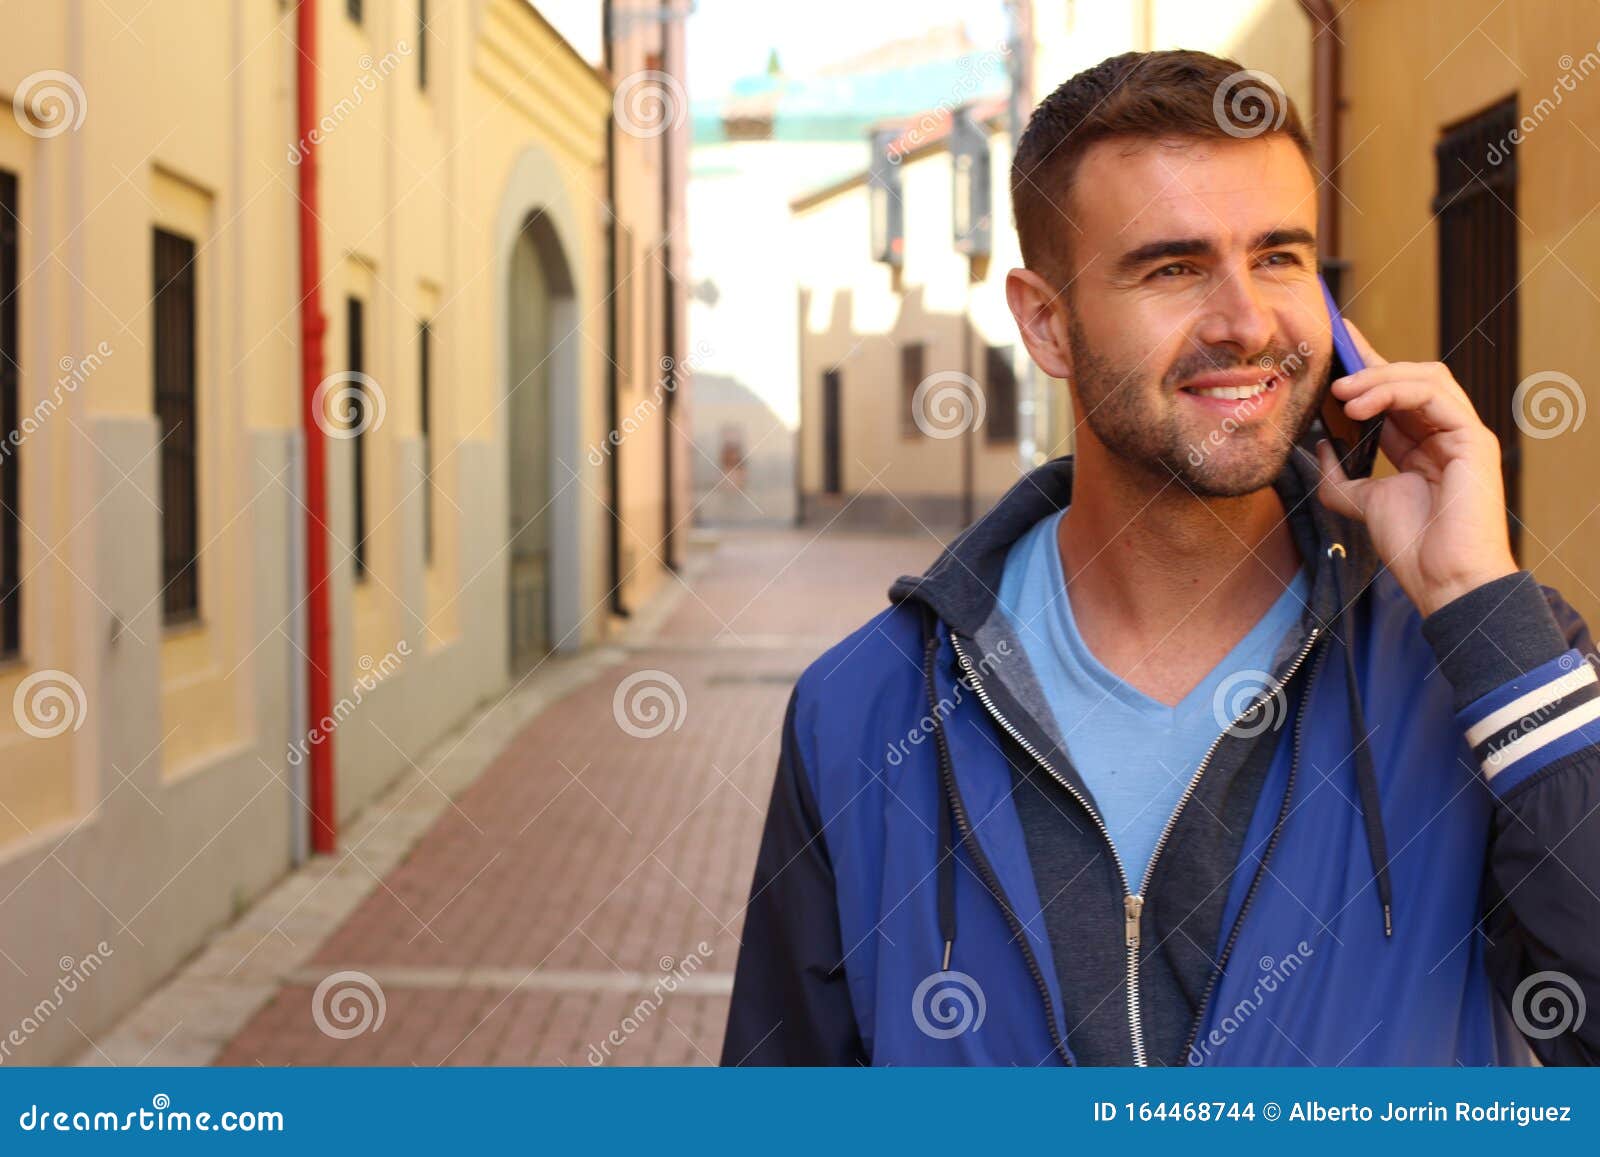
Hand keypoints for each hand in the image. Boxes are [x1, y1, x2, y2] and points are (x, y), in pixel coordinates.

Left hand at [1314, 320, 1517, 616]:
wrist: (1444, 579)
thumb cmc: (1412, 546)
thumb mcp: (1363, 502)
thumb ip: (1340, 474)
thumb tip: (1320, 442)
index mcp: (1423, 446)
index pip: (1395, 394)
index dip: (1368, 367)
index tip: (1336, 344)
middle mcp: (1446, 434)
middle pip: (1411, 377)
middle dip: (1369, 363)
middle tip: (1330, 360)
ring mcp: (1464, 434)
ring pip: (1424, 377)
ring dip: (1377, 378)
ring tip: (1340, 392)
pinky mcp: (1474, 438)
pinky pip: (1433, 395)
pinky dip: (1394, 391)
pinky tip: (1360, 404)